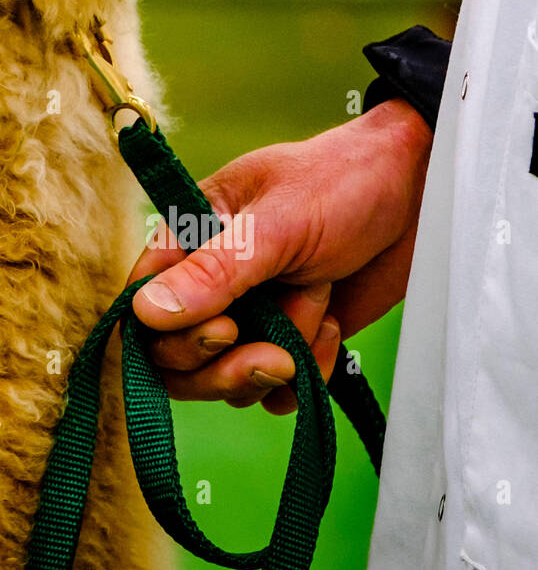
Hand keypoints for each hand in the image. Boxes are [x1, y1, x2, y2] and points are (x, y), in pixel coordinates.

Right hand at [125, 99, 431, 413]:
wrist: (425, 193)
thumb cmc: (344, 182)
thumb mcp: (277, 224)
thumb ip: (213, 271)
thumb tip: (144, 314)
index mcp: (191, 238)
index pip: (143, 305)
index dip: (171, 336)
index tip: (226, 331)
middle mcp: (213, 281)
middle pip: (177, 357)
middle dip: (226, 365)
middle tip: (277, 353)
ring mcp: (253, 313)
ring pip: (227, 377)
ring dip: (278, 360)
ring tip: (317, 311)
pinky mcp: (293, 339)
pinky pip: (277, 387)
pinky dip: (307, 373)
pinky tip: (332, 329)